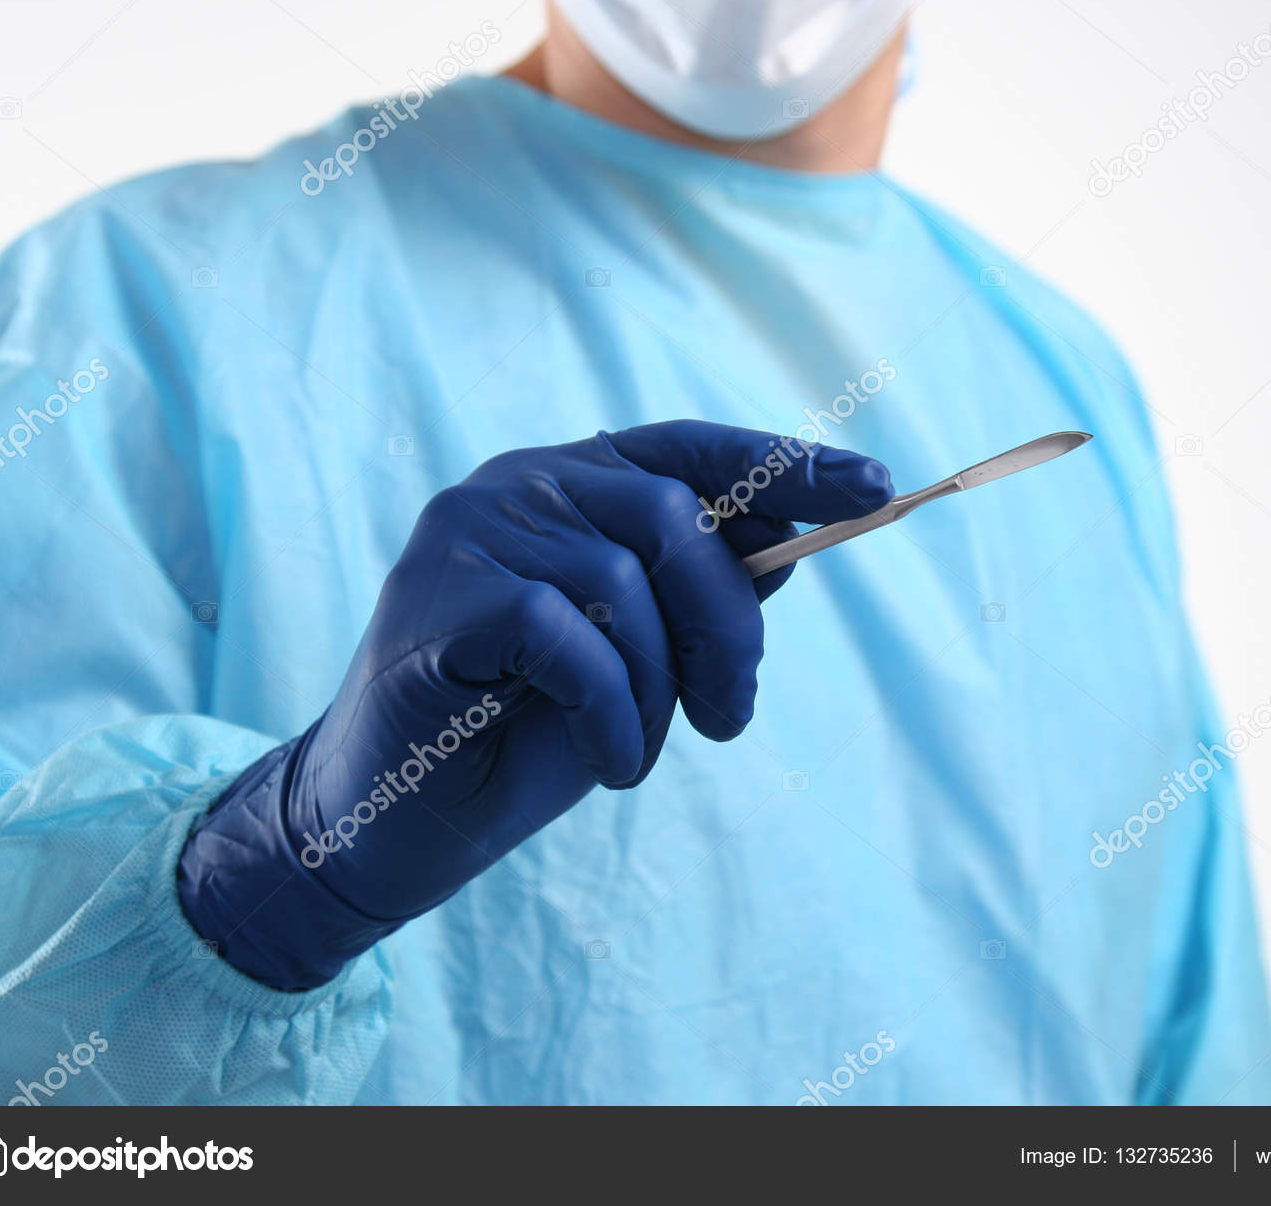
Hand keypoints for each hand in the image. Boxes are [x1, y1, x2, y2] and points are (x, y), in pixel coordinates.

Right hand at [178, 420, 892, 987]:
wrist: (392, 820)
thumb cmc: (522, 736)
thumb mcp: (637, 665)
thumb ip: (695, 600)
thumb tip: (787, 553)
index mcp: (571, 485)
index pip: (692, 450)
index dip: (788, 466)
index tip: (877, 490)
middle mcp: (516, 484)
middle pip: (671, 514)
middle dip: (728, 627)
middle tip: (733, 718)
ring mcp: (466, 532)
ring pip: (622, 580)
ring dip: (658, 690)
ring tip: (637, 752)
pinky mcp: (433, 597)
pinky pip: (566, 637)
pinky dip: (610, 714)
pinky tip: (605, 764)